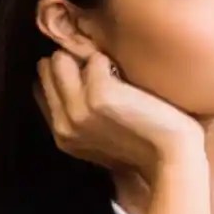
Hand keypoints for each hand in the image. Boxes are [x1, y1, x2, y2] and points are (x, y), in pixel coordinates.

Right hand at [35, 50, 203, 178]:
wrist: (173, 156)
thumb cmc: (148, 144)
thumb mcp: (103, 135)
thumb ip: (83, 113)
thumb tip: (76, 76)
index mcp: (62, 134)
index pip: (41, 87)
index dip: (62, 72)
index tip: (85, 70)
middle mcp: (64, 123)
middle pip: (47, 69)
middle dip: (70, 60)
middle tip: (101, 66)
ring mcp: (78, 110)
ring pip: (61, 60)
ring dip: (85, 56)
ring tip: (112, 69)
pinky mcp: (98, 95)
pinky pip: (94, 59)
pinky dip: (110, 60)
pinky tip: (128, 75)